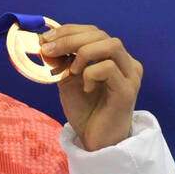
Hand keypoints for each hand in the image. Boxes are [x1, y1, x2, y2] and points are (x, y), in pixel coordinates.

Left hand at [37, 24, 142, 150]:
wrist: (96, 142)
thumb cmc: (86, 112)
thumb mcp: (68, 80)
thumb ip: (61, 61)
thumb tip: (45, 42)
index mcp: (114, 58)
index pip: (93, 32)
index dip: (68, 31)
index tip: (45, 39)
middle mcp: (126, 63)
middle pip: (100, 34)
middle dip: (69, 39)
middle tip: (47, 50)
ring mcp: (129, 76)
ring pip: (110, 45)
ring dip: (83, 53)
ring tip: (72, 70)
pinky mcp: (127, 91)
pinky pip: (108, 69)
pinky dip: (90, 74)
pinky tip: (85, 88)